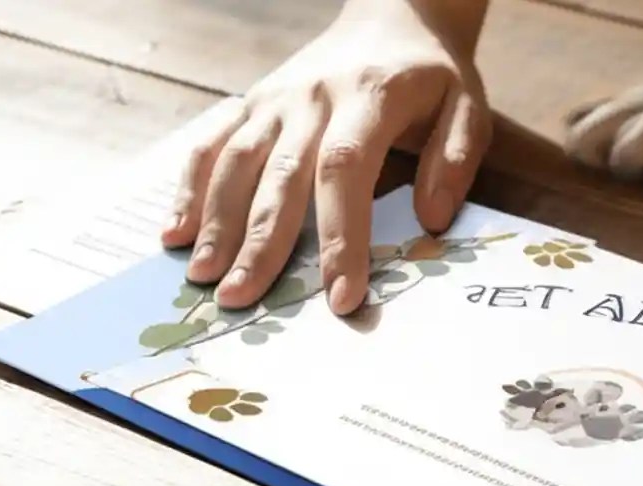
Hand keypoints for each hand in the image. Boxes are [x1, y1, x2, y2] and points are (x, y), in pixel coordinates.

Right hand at [161, 4, 490, 314]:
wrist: (393, 15)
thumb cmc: (431, 75)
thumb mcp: (466, 107)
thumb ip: (456, 160)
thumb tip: (433, 220)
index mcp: (369, 97)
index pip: (345, 171)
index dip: (340, 236)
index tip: (341, 295)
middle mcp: (312, 98)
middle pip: (280, 176)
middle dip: (260, 243)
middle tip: (241, 299)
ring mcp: (274, 99)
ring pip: (236, 162)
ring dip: (216, 222)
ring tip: (203, 276)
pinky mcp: (250, 102)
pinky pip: (210, 143)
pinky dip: (188, 187)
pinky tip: (176, 233)